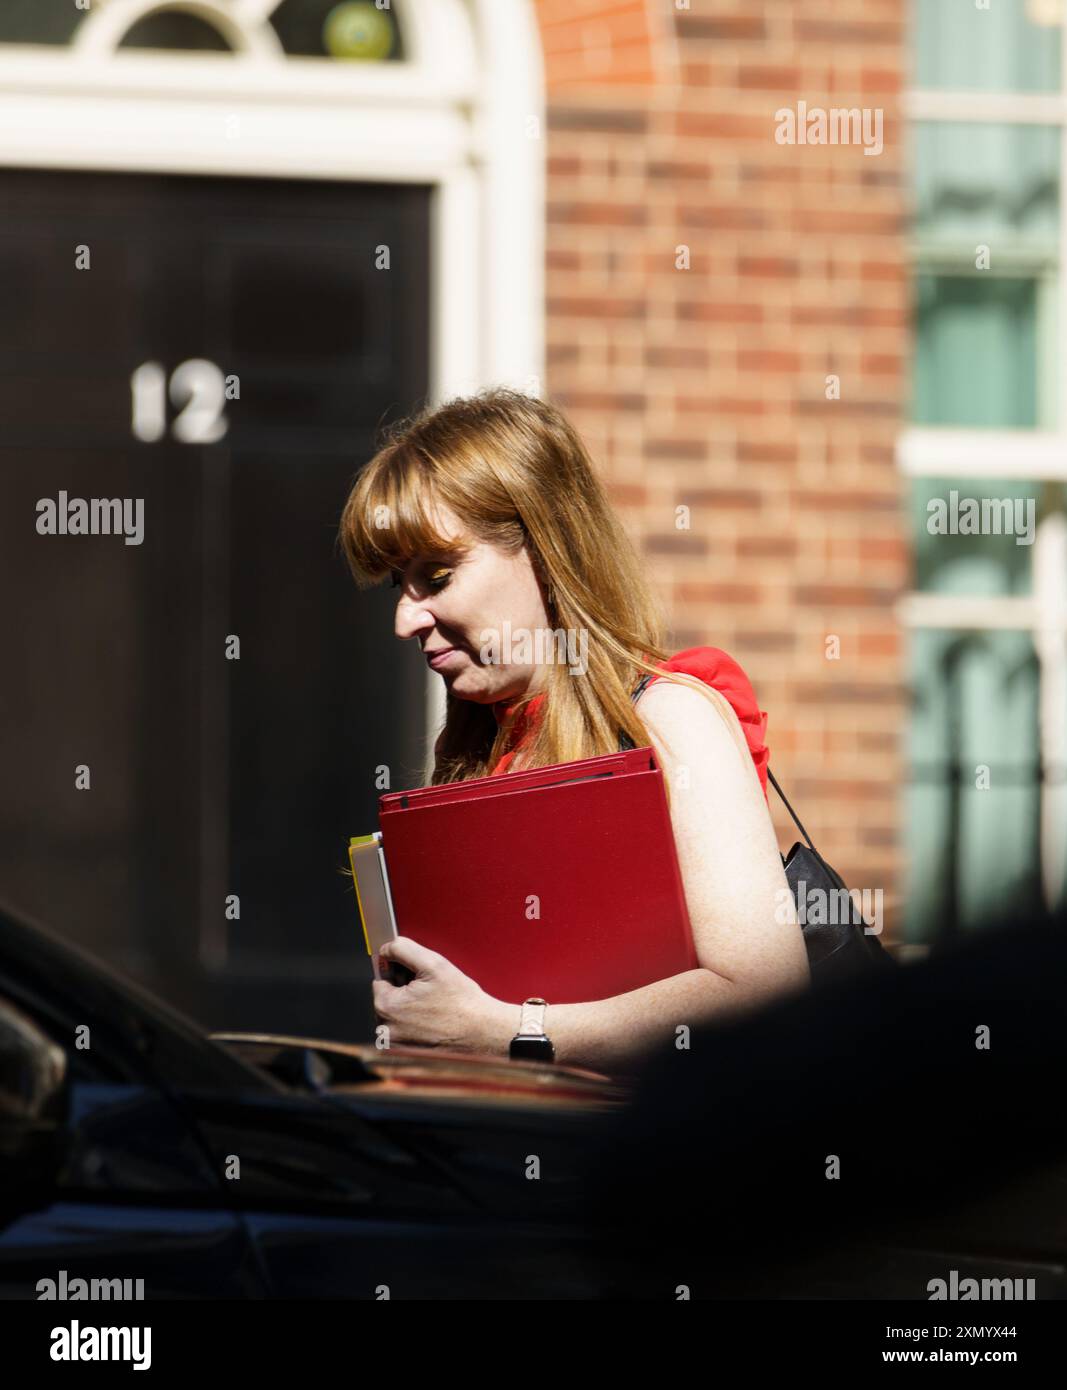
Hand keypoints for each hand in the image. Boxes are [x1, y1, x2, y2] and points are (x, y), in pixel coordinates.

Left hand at [373, 937, 512, 1056]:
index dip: (401, 972)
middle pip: (388, 996)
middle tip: (432, 992)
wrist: (482, 1031)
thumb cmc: (461, 1000)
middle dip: (405, 990)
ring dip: (411, 1006)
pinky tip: (435, 1019)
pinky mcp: (407, 1052)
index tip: (420, 978)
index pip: (381, 978)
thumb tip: (385, 949)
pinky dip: (416, 1022)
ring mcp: (396, 1044)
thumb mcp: (433, 963)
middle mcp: (385, 1030)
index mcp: (385, 1006)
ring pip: (396, 1013)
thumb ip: (403, 949)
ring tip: (435, 1006)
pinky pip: (405, 1028)